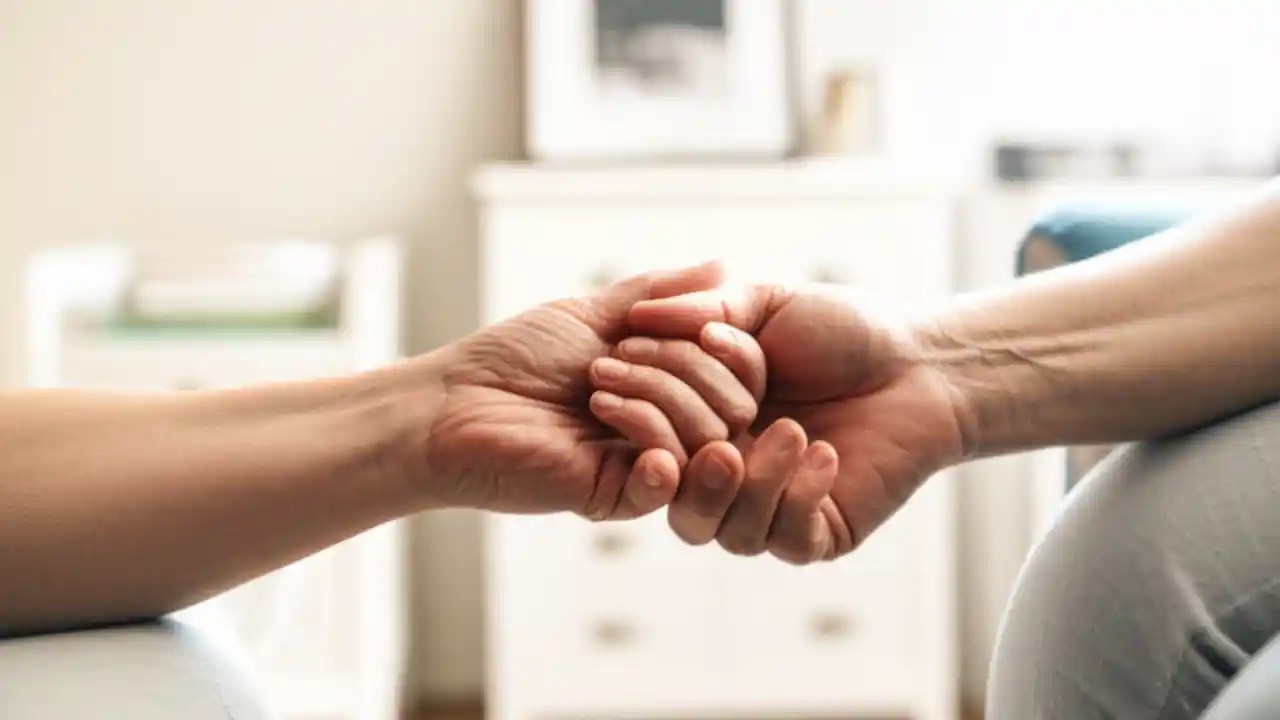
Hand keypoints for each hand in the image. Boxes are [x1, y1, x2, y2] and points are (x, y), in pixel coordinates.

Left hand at [416, 261, 754, 520]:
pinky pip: (667, 476)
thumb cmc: (514, 357)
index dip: (719, 345)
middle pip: (733, 409)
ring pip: (707, 439)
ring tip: (597, 381)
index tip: (665, 321)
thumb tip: (723, 265)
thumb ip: (660, 294)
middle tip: (613, 355)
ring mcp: (643, 467)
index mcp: (669, 390)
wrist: (452, 403)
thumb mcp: (594, 314)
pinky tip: (605, 414)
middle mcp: (666, 431)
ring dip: (656, 394)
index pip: (739, 377)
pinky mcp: (617, 497)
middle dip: (683, 367)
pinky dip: (647, 436)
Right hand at [627, 283, 970, 562]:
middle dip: (694, 482)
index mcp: (702, 427)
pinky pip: (786, 540)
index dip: (644, 429)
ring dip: (755, 487)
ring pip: (727, 533)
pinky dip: (798, 499)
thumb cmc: (841, 330)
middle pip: (679, 509)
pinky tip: (825, 454)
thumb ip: (706, 307)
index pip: (652, 449)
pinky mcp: (816, 534)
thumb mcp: (766, 304)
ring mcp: (770, 509)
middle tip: (722, 443)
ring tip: (793, 431)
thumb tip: (638, 313)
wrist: (920, 364)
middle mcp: (729, 475)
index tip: (665, 405)